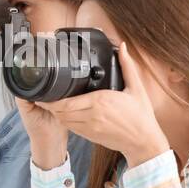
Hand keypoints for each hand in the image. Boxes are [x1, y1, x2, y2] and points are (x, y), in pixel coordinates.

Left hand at [42, 42, 169, 167]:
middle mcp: (92, 115)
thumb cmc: (141, 114)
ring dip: (56, 113)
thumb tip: (124, 46)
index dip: (52, 99)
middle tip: (44, 97)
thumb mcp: (136, 87)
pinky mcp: (90, 136)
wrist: (144, 141)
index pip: (67, 101)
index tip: (46, 93)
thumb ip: (127, 66)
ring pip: (63, 120)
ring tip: (51, 105)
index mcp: (100, 100)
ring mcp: (89, 127)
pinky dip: (64, 121)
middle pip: (61, 111)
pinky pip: (70, 128)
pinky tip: (64, 114)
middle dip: (50, 105)